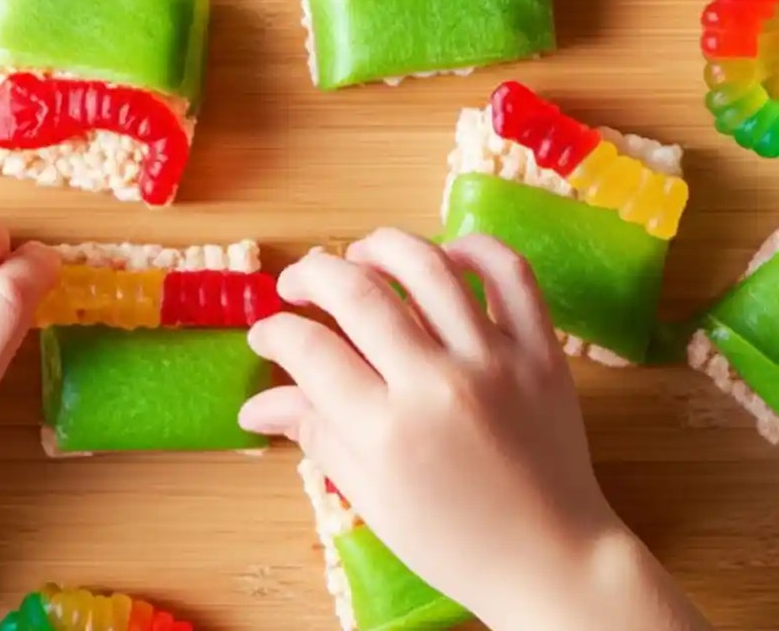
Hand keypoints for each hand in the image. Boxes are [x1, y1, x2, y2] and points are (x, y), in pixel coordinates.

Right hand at [239, 229, 708, 630]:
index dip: (274, 332)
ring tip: (358, 255)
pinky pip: (509, 273)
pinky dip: (473, 248)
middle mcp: (436, 383)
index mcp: (385, 430)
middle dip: (311, 275)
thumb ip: (315, 434)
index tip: (266, 334)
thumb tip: (255, 404)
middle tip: (296, 284)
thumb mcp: (370, 496)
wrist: (551, 560)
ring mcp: (494, 359)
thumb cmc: (451, 540)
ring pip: (428, 266)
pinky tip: (443, 254)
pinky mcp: (541, 350)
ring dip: (379, 246)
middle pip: (357, 293)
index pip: (310, 350)